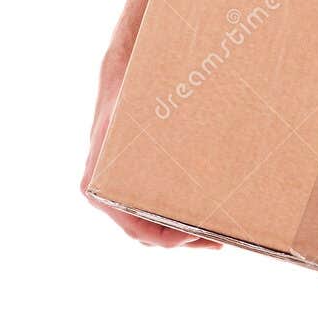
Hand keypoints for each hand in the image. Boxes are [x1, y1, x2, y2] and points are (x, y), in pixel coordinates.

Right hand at [82, 46, 221, 248]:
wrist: (119, 78)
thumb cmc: (129, 98)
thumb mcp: (139, 121)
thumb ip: (154, 145)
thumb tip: (188, 167)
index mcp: (99, 187)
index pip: (138, 230)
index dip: (169, 238)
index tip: (195, 234)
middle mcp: (105, 195)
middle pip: (147, 234)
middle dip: (183, 239)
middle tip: (217, 239)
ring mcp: (116, 192)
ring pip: (150, 227)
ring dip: (182, 233)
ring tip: (216, 236)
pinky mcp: (130, 184)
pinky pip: (151, 212)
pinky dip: (175, 219)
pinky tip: (203, 221)